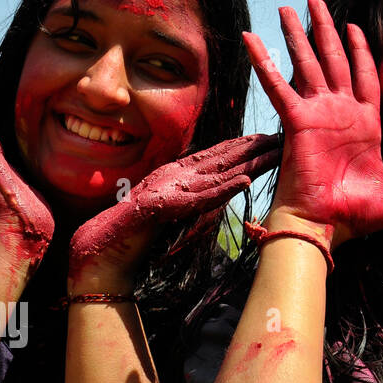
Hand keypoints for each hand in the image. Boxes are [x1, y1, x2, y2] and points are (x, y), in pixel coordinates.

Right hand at [68, 134, 280, 286]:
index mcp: (175, 175)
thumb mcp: (167, 210)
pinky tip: (244, 181)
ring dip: (247, 160)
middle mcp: (175, 175)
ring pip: (217, 170)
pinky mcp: (165, 206)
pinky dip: (223, 189)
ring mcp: (170, 188)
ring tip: (274, 150)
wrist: (100, 248)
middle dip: (252, 145)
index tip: (268, 138)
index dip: (242, 146)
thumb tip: (212, 191)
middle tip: (281, 134)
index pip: (215, 156)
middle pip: (221, 156)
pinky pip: (199, 198)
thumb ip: (187, 198)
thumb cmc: (132, 233)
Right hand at [243, 0, 382, 247]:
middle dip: (325, 30)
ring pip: (307, 63)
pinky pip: (278, 85)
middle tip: (315, 2)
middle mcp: (339, 112)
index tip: (353, 26)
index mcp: (364, 123)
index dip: (359, 50)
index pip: (364, 75)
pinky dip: (264, 62)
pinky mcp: (297, 120)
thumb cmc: (357, 215)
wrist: (326, 227)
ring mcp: (317, 113)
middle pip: (333, 60)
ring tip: (287, 7)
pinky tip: (251, 38)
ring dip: (297, 35)